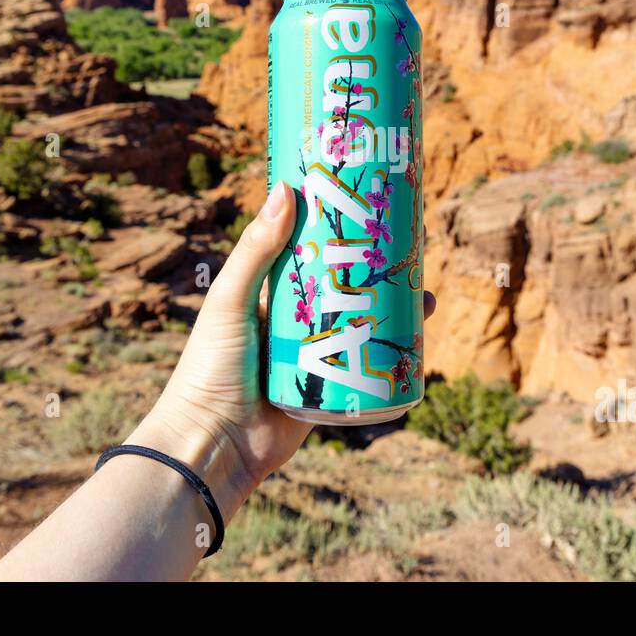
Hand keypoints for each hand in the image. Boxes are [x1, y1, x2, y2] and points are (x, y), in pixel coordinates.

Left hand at [132, 180, 435, 519]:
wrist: (212, 446)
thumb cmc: (209, 369)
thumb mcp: (231, 302)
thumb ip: (256, 250)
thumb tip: (287, 188)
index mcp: (267, 295)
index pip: (309, 253)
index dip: (339, 231)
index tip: (369, 208)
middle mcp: (292, 322)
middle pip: (345, 287)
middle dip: (379, 270)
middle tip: (412, 249)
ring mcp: (313, 356)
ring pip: (363, 325)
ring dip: (397, 310)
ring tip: (426, 295)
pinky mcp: (329, 392)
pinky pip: (368, 369)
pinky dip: (395, 354)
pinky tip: (420, 340)